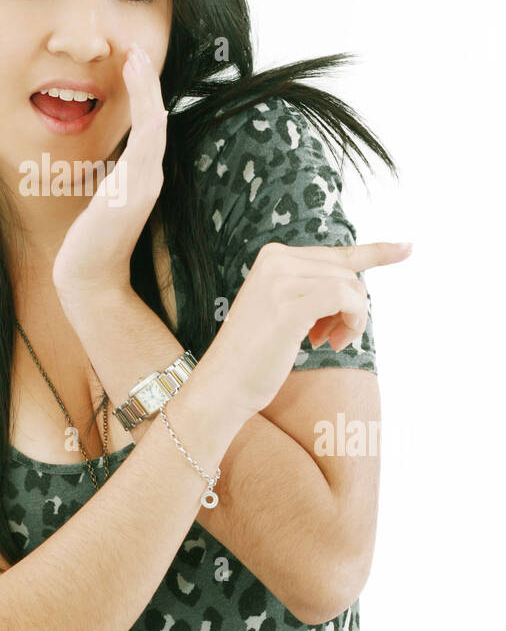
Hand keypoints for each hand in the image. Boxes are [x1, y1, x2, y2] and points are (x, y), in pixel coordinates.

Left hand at [52, 42, 166, 305]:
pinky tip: (147, 99)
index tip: (131, 59)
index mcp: (143, 172)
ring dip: (146, 91)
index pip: (149, 122)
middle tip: (135, 47)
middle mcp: (151, 175)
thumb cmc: (91, 238)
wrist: (88, 278)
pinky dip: (148, 119)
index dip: (144, 90)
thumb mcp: (102, 192)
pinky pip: (147, 149)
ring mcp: (145, 184)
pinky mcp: (133, 193)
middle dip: (147, 81)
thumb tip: (107, 149)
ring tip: (135, 59)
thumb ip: (110, 170)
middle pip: (157, 117)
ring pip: (155, 126)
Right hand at [202, 240, 412, 425]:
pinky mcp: (291, 303)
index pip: (337, 253)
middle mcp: (276, 259)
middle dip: (352, 308)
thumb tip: (354, 284)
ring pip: (351, 287)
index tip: (407, 248)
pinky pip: (347, 299)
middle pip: (348, 273)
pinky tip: (333, 343)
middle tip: (333, 338)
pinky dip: (352, 322)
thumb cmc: (255, 353)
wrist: (224, 383)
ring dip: (352, 320)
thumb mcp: (282, 309)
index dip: (376, 252)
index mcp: (273, 256)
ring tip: (330, 342)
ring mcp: (281, 279)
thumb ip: (311, 288)